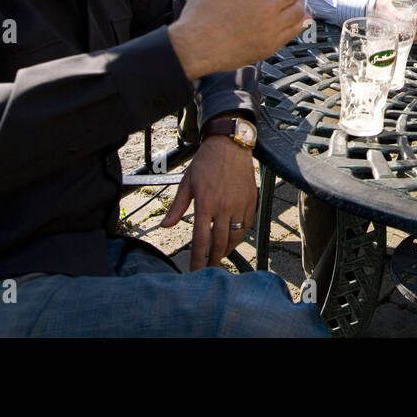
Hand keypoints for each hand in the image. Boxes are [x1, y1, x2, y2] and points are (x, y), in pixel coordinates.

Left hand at [162, 136, 255, 270]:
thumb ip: (177, 207)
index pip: (201, 239)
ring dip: (227, 249)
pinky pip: (247, 224)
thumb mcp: (187, 183)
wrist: (229, 145)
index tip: (194, 271)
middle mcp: (224, 207)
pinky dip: (240, 234)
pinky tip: (233, 237)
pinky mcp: (251, 200)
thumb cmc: (205, 163)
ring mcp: (240, 204)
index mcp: (206, 204)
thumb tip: (165, 226)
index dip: (197, 258)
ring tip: (220, 255)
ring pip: (235, 236)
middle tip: (209, 270)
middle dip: (213, 260)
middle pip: (219, 242)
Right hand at [169, 0, 307, 79]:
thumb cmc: (200, 12)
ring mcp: (271, 27)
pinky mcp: (270, 45)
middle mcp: (267, 5)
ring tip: (296, 3)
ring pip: (297, 11)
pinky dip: (300, 23)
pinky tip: (301, 20)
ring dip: (298, 4)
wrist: (194, 46)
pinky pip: (294, 31)